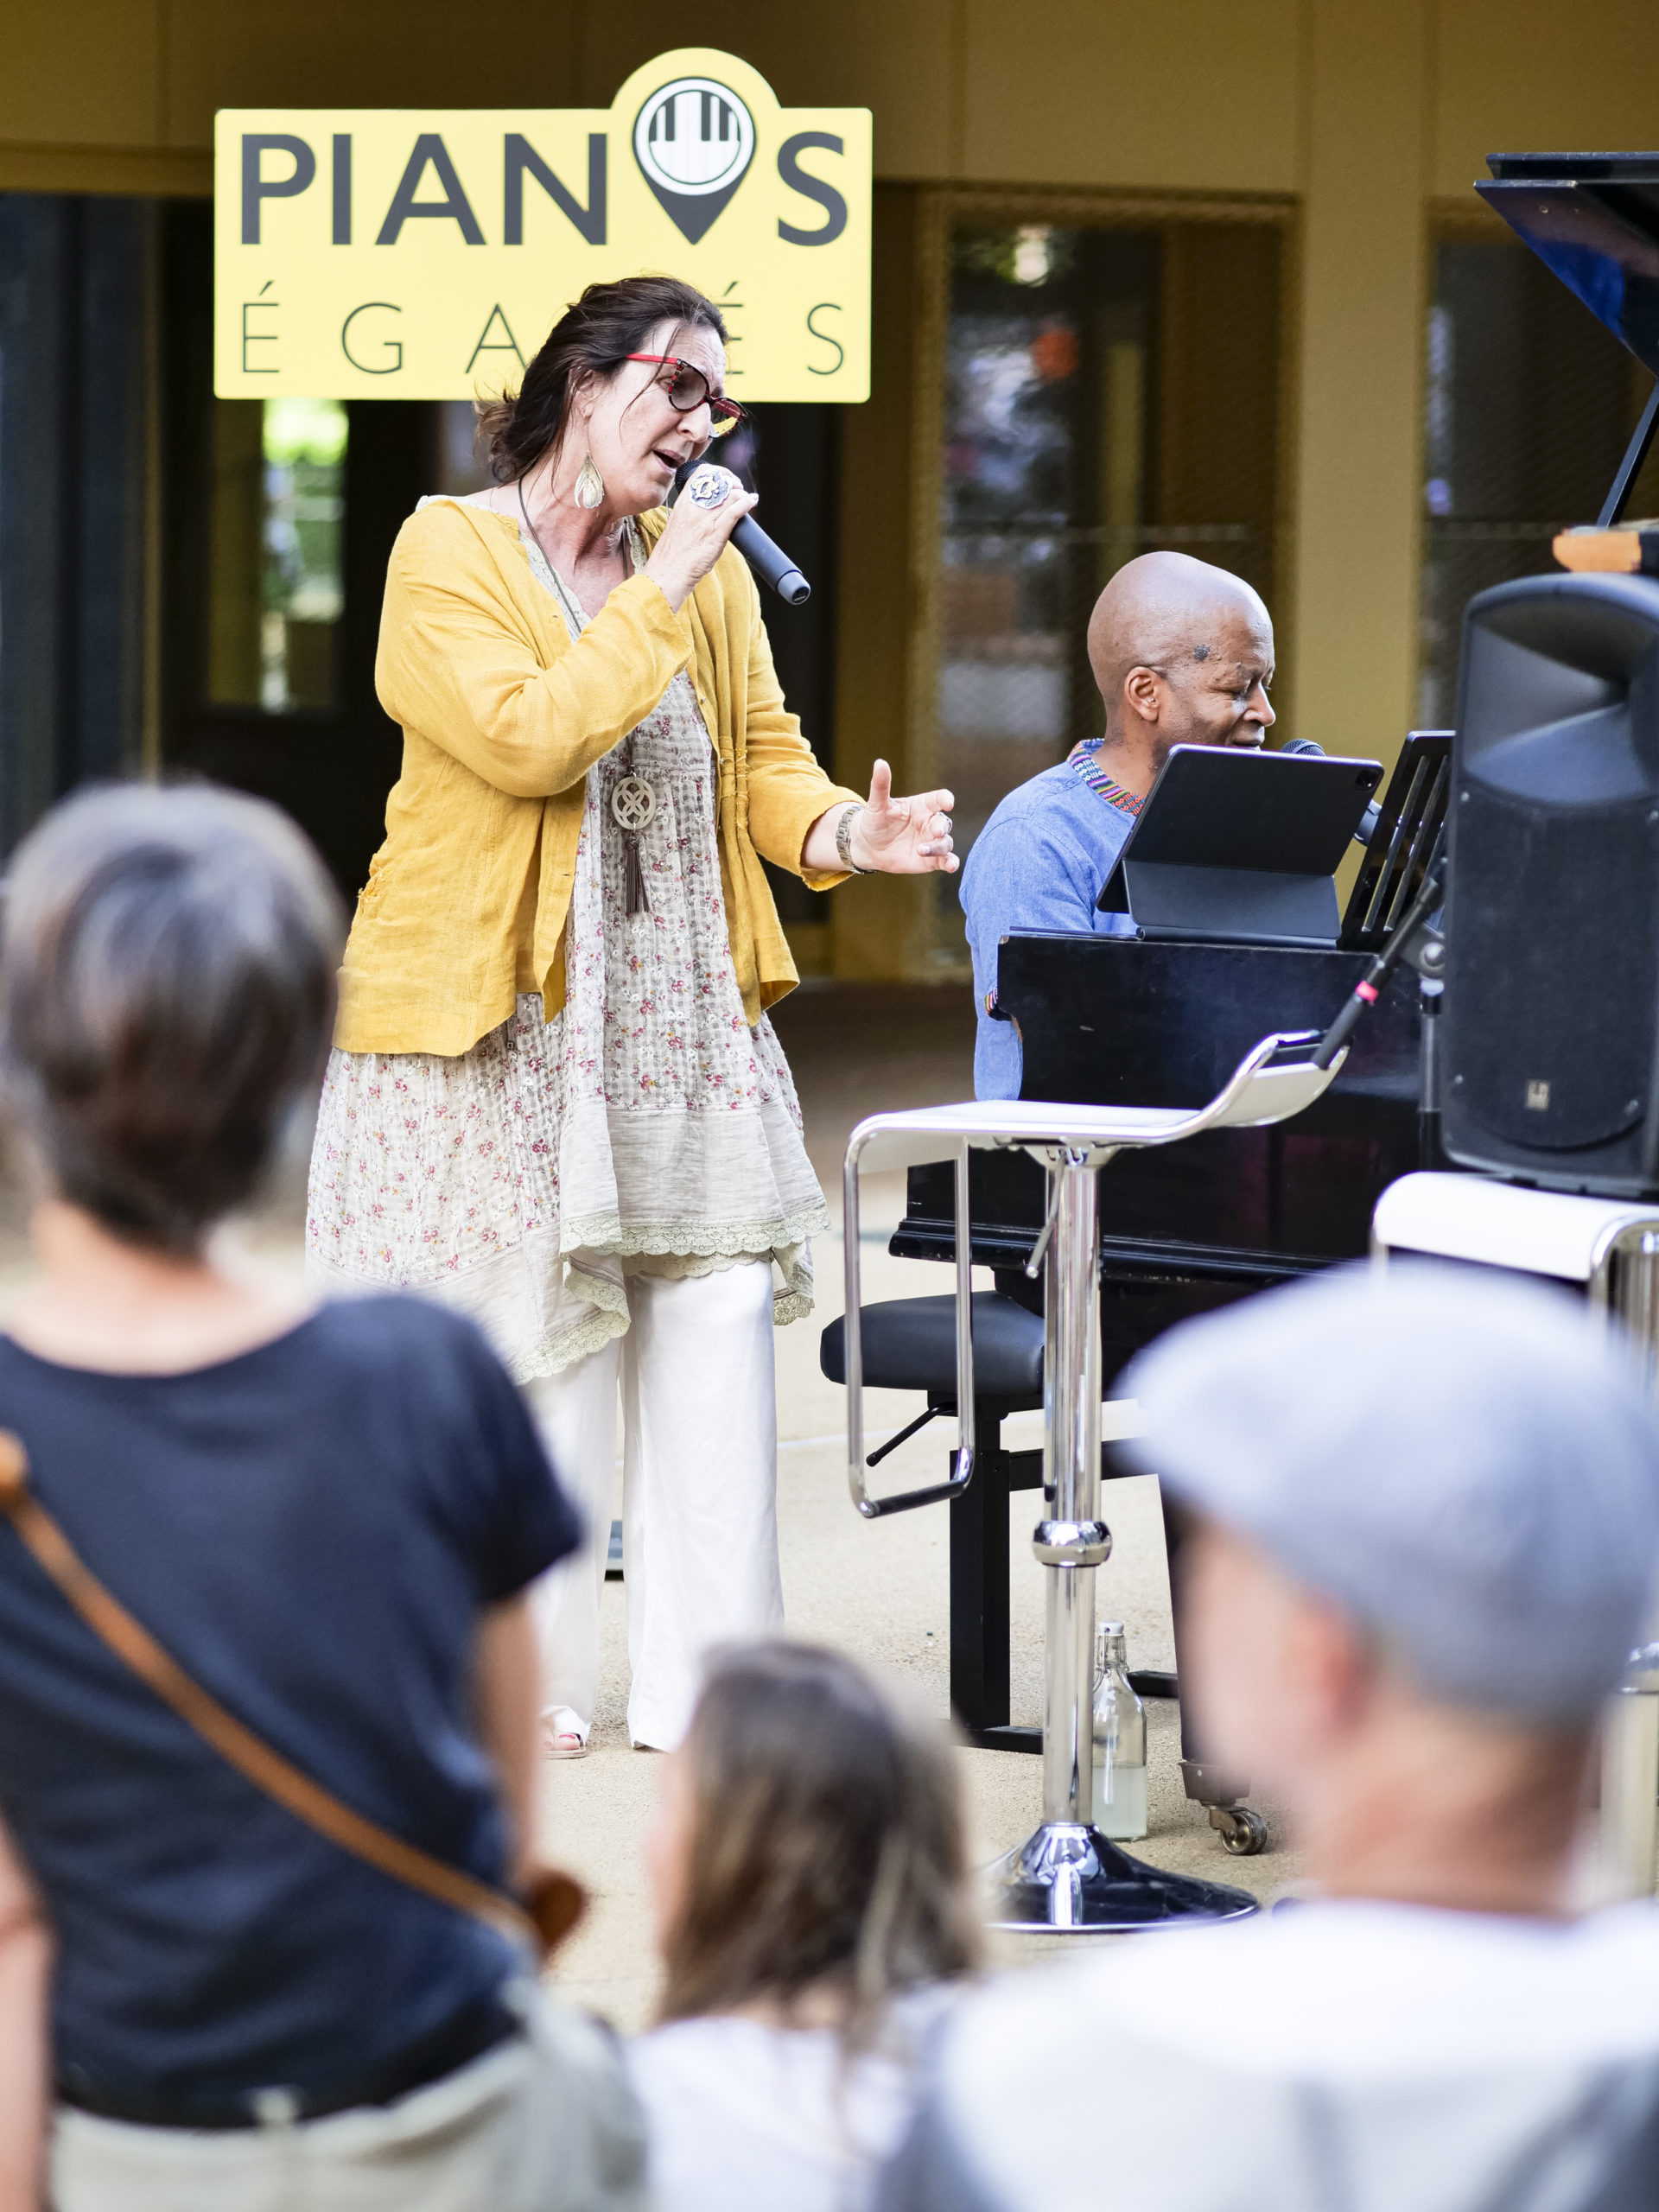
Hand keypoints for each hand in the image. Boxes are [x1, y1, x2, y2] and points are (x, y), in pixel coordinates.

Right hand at [643, 471, 757, 613]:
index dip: (718, 472)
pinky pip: (735, 511)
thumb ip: (691, 514)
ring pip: (730, 494)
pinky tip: (751, 502)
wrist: (667, 573)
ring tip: (747, 499)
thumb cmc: (673, 555)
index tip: (726, 480)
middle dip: (733, 482)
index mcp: (683, 503)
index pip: (702, 473)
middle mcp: (693, 507)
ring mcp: (705, 520)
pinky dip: (746, 503)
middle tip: (738, 490)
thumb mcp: (679, 525)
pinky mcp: (715, 533)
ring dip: (742, 494)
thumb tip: (708, 509)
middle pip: (718, 481)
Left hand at [805, 761, 956, 875]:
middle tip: (935, 831)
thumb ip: (881, 785)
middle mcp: (929, 823)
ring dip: (939, 847)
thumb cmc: (875, 821)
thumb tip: (880, 763)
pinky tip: (951, 866)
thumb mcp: (876, 804)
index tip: (948, 803)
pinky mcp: (930, 860)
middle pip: (944, 822)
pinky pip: (946, 860)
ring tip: (922, 850)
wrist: (868, 846)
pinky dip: (951, 863)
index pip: (938, 799)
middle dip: (942, 827)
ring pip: (946, 843)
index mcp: (921, 806)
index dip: (945, 800)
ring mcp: (931, 841)